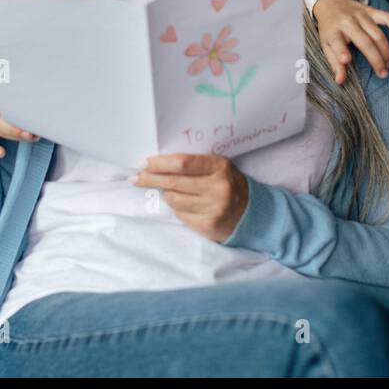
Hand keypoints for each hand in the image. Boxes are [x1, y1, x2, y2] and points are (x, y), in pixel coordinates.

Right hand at [0, 78, 36, 158]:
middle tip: (32, 130)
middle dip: (16, 125)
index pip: (1, 99)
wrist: (10, 94)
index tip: (29, 114)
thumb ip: (25, 88)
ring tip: (30, 137)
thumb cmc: (17, 89)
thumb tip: (42, 99)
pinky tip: (1, 152)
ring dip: (15, 135)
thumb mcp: (20, 85)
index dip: (15, 108)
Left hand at [129, 153, 248, 242]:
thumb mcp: (217, 167)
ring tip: (169, 191)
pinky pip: (180, 215)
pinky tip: (184, 205)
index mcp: (219, 166)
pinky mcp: (208, 225)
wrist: (252, 212)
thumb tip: (157, 164)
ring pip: (173, 200)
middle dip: (151, 179)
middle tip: (136, 177)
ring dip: (166, 194)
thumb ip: (194, 164)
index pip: (182, 163)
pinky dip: (177, 209)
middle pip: (174, 182)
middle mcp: (218, 187)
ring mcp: (214, 208)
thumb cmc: (227, 184)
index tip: (143, 163)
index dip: (159, 163)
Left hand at [311, 0, 388, 84]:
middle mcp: (347, 22)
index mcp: (333, 32)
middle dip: (375, 59)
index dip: (341, 51)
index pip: (336, 42)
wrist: (331, 2)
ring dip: (386, 51)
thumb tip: (340, 81)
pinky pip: (387, 17)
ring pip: (378, 34)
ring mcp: (361, 15)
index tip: (346, 60)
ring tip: (388, 65)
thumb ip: (334, 63)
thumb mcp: (326, 45)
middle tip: (383, 74)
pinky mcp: (371, 10)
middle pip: (365, 42)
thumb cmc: (330, 29)